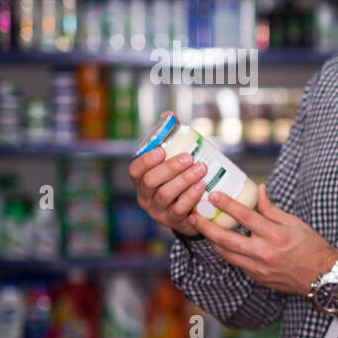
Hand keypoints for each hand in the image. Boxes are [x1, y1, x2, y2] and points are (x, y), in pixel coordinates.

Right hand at [127, 118, 209, 234]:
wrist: (193, 213)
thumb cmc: (180, 181)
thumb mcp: (172, 162)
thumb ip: (170, 139)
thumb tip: (169, 115)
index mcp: (141, 180)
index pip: (135, 170)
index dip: (146, 160)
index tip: (162, 150)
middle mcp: (145, 196)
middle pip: (151, 182)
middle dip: (171, 168)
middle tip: (190, 158)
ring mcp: (157, 211)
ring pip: (165, 195)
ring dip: (184, 180)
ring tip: (201, 169)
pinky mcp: (173, 222)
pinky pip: (179, 210)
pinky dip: (190, 197)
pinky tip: (202, 187)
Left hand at [194, 184, 337, 295]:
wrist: (323, 277)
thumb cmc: (312, 247)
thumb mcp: (295, 223)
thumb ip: (272, 209)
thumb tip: (259, 191)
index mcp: (276, 235)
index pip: (246, 217)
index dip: (227, 205)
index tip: (214, 195)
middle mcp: (265, 253)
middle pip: (226, 239)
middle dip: (207, 227)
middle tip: (195, 216)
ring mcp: (259, 268)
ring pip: (227, 254)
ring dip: (212, 241)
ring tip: (203, 230)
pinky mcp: (258, 278)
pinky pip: (237, 263)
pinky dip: (228, 252)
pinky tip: (222, 244)